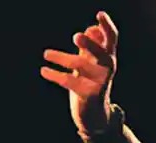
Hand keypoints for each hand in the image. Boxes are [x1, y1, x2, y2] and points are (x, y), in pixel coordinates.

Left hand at [40, 10, 118, 133]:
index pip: (111, 39)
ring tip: (46, 53)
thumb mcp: (91, 63)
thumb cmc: (91, 84)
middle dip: (90, 44)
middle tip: (76, 36)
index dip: (107, 26)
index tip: (99, 14)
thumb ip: (90, 47)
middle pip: (102, 53)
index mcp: (108, 58)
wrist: (94, 115)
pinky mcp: (89, 95)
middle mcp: (107, 69)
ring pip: (81, 66)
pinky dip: (55, 75)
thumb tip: (91, 28)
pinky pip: (70, 82)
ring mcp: (100, 83)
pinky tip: (43, 70)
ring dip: (62, 58)